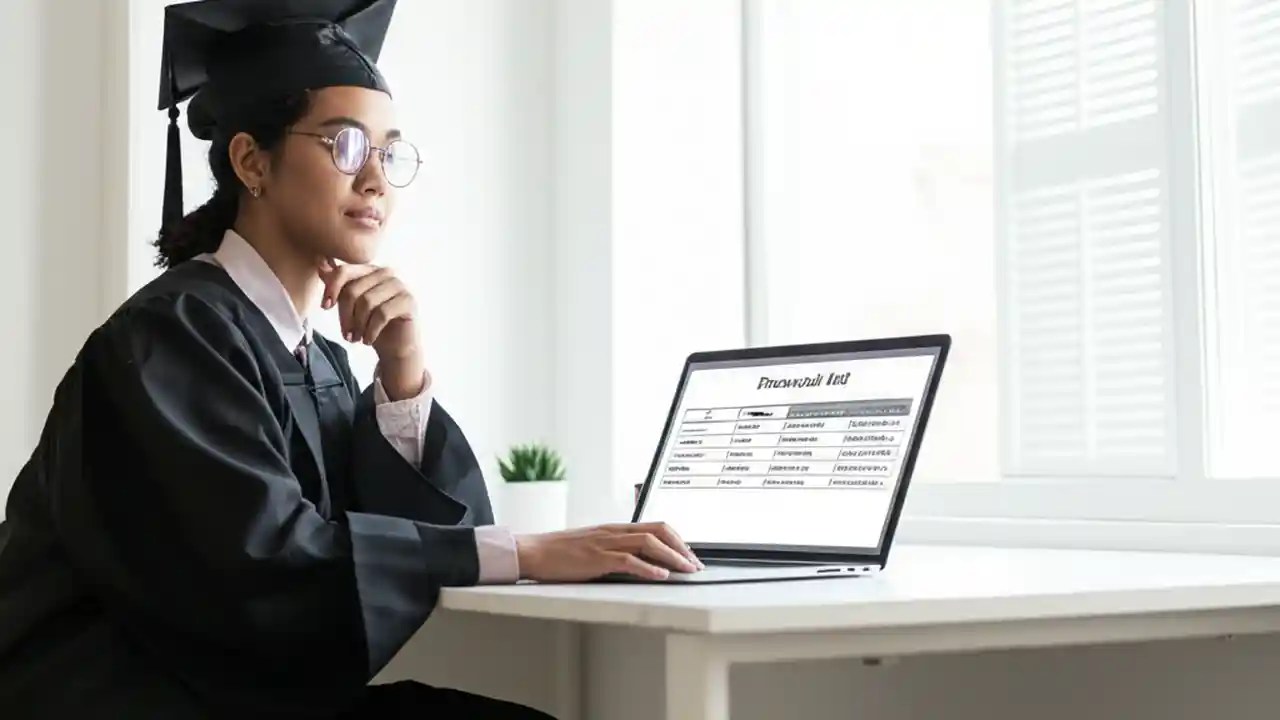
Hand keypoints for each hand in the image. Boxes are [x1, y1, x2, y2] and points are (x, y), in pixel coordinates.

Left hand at [319, 261, 426, 399]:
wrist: (396, 346)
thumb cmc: (372, 324)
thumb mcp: (349, 303)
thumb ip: (337, 281)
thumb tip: (319, 260)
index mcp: (370, 270)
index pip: (344, 271)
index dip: (331, 288)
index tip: (325, 307)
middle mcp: (386, 273)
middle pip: (354, 290)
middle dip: (345, 315)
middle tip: (346, 334)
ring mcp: (399, 286)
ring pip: (367, 302)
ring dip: (358, 325)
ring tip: (356, 338)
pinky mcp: (408, 301)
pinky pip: (382, 314)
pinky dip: (371, 330)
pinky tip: (368, 340)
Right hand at [515, 522, 705, 581]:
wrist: (534, 551)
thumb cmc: (560, 552)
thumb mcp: (593, 546)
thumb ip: (614, 550)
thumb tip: (639, 562)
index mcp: (614, 529)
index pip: (655, 527)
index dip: (676, 540)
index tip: (689, 555)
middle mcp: (614, 532)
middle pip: (658, 531)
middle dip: (681, 547)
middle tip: (695, 565)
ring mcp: (606, 543)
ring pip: (648, 543)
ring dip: (672, 557)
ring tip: (686, 570)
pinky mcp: (596, 558)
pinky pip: (628, 560)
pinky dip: (648, 568)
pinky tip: (660, 576)